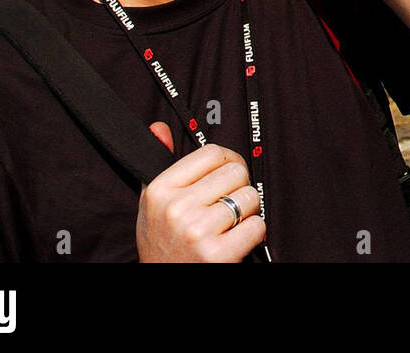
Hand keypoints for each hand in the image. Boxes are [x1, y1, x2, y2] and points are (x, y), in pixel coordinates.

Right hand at [136, 122, 264, 261]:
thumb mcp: (152, 203)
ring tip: (230, 223)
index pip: (212, 152)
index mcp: (161, 190)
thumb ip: (160, 162)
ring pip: (250, 197)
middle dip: (238, 186)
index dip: (228, 161)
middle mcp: (177, 209)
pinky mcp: (217, 254)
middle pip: (235, 172)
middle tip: (228, 203)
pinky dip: (253, 233)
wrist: (165, 281)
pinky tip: (236, 239)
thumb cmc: (163, 243)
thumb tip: (160, 129)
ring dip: (248, 211)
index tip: (227, 174)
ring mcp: (197, 231)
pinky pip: (257, 225)